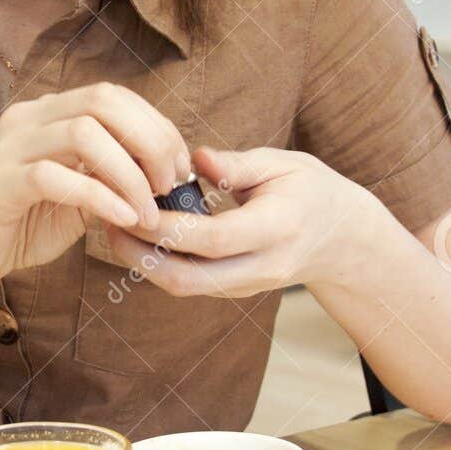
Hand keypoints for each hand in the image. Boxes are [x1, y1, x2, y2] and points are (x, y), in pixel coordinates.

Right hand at [0, 83, 191, 298]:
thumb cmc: (25, 223)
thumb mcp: (80, 193)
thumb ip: (113, 173)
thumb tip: (170, 171)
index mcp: (49, 113)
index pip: (114, 95)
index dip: (157, 126)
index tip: (181, 168)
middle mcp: (29, 118)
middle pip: (103, 101)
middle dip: (150, 141)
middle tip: (169, 186)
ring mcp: (10, 147)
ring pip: (84, 133)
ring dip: (129, 173)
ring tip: (147, 211)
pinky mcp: (0, 184)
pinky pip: (57, 177)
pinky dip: (100, 198)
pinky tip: (122, 220)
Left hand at [98, 144, 377, 298]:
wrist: (342, 238)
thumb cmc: (311, 190)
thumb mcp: (285, 164)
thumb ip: (239, 164)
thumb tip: (196, 158)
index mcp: (278, 228)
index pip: (214, 238)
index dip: (168, 227)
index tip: (132, 203)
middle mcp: (262, 266)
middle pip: (191, 278)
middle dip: (141, 256)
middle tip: (108, 220)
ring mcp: (249, 285)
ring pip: (185, 288)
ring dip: (143, 263)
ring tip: (113, 227)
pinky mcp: (236, 291)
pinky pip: (191, 284)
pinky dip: (159, 265)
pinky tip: (137, 238)